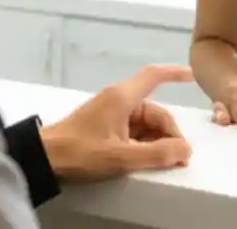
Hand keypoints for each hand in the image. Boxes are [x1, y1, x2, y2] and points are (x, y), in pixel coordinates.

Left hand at [40, 65, 194, 182]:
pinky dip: (143, 142)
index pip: (154, 76)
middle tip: (178, 158)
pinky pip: (132, 130)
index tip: (192, 76)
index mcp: (122, 97)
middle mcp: (118, 100)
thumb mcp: (121, 156)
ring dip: (156, 140)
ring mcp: (110, 113)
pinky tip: (145, 159)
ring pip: (144, 123)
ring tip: (162, 162)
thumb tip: (185, 150)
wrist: (44, 158)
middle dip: (169, 132)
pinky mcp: (104, 126)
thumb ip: (156, 153)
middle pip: (154, 111)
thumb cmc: (79, 152)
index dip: (175, 74)